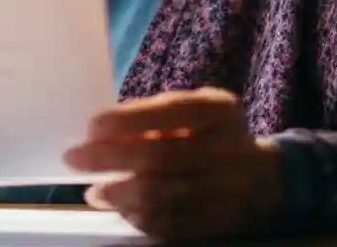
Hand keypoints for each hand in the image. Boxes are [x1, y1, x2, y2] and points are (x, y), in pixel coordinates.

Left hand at [64, 87, 284, 240]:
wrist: (261, 179)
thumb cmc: (209, 135)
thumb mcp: (192, 111)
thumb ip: (153, 116)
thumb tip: (99, 132)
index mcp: (220, 111)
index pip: (172, 112)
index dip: (128, 120)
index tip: (91, 126)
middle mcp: (229, 148)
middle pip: (163, 155)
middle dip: (111, 157)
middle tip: (74, 158)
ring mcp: (228, 190)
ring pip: (165, 195)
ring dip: (120, 194)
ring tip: (95, 191)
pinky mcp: (220, 223)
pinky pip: (171, 224)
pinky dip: (139, 217)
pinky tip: (120, 207)